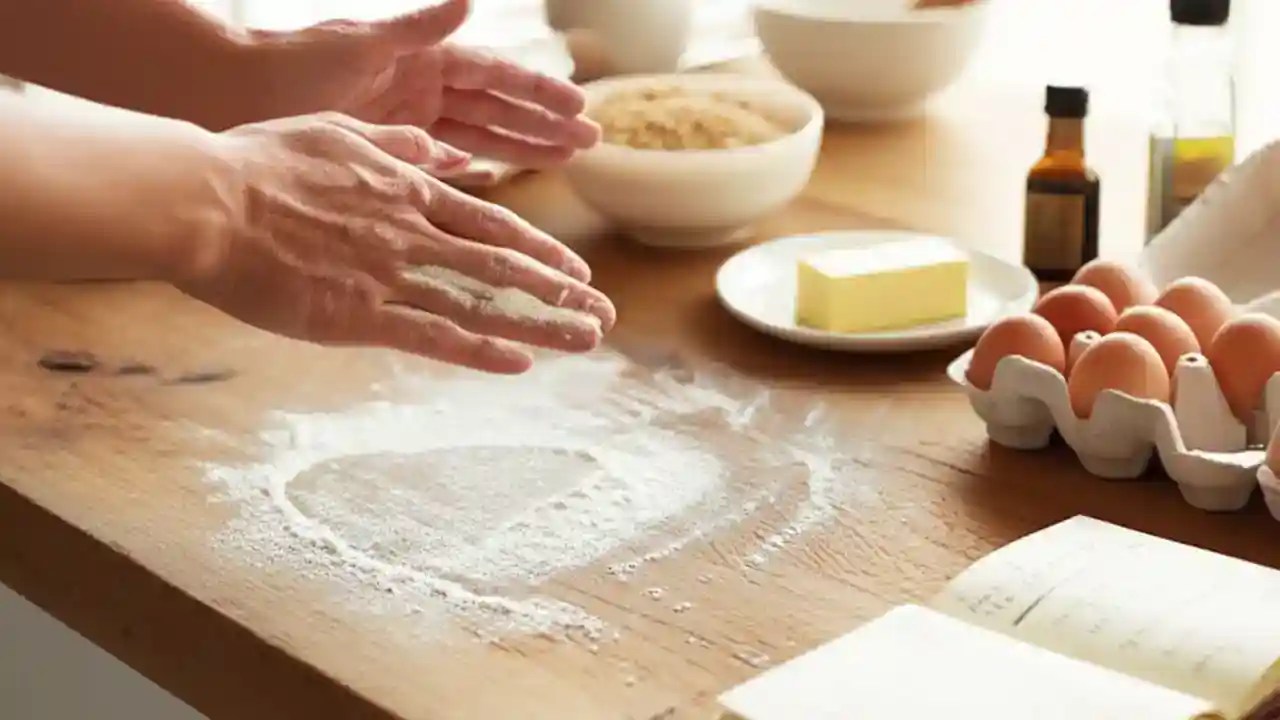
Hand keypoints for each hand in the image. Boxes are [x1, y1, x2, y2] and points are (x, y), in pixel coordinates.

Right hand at [179, 111, 614, 373]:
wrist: (205, 201)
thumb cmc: (260, 164)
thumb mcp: (337, 132)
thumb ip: (396, 142)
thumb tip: (439, 147)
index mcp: (408, 190)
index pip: (492, 226)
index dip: (540, 252)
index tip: (575, 271)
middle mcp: (412, 233)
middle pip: (504, 267)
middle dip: (561, 292)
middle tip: (604, 312)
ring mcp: (390, 275)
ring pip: (482, 303)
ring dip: (542, 324)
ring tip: (587, 339)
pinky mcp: (358, 316)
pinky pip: (432, 336)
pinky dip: (480, 350)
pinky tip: (520, 363)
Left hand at [233, 0, 600, 167]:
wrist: (225, 98)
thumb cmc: (286, 65)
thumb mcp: (358, 46)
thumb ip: (416, 28)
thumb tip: (468, 0)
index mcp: (419, 60)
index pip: (494, 76)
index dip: (538, 91)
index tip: (579, 105)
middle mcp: (418, 89)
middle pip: (496, 110)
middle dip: (543, 125)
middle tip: (592, 142)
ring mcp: (403, 122)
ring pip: (476, 138)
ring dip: (519, 150)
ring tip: (564, 161)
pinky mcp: (384, 152)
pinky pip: (439, 163)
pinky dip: (467, 172)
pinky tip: (496, 180)